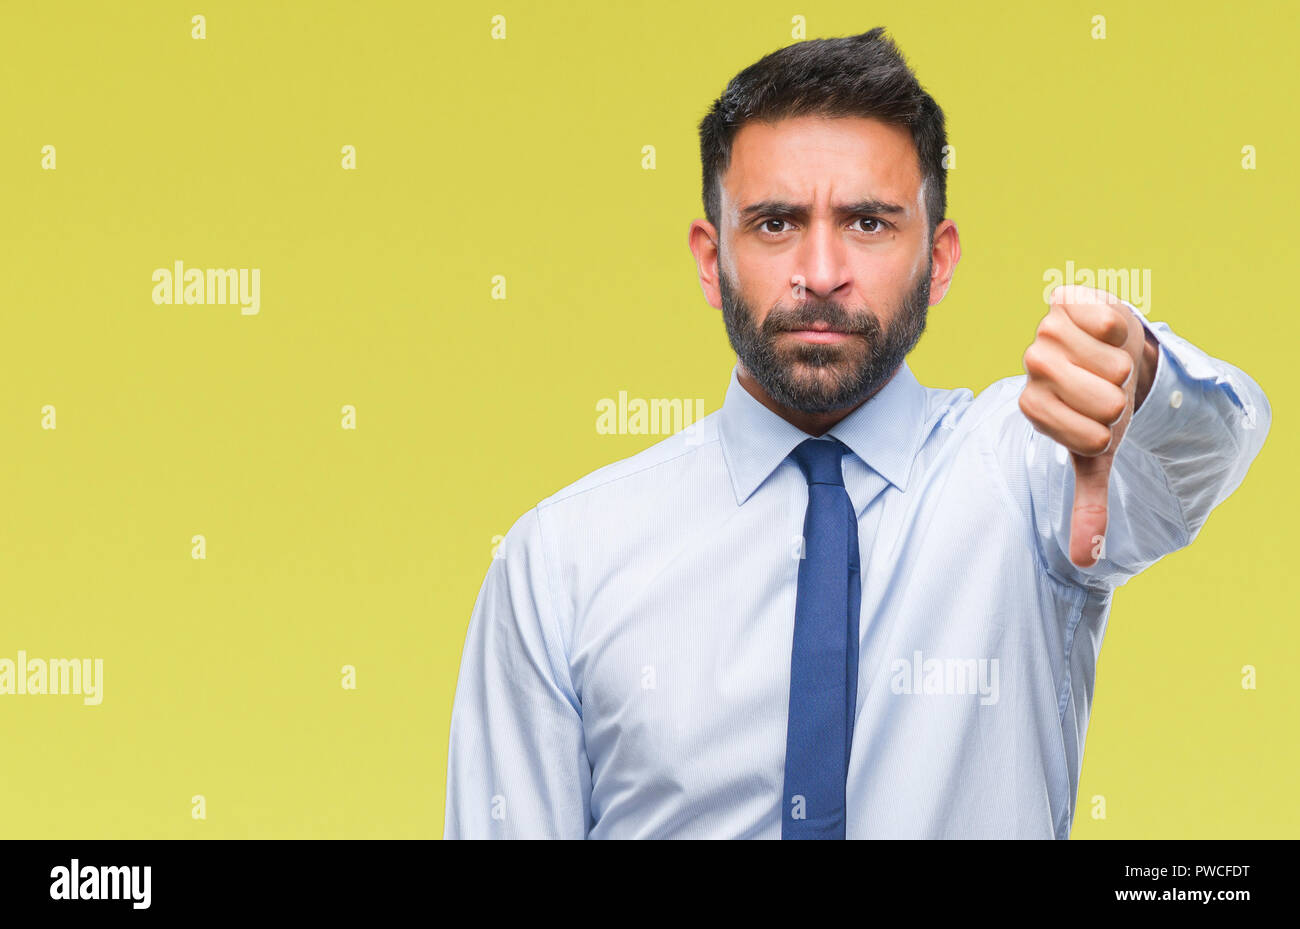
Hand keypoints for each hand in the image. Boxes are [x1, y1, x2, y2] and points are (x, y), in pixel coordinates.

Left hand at [1019, 285, 1153, 567]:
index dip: (1104, 431)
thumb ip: (1088, 503)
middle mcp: (1032, 367)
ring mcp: (1046, 332)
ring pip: (1106, 362)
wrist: (1118, 353)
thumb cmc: (1103, 405)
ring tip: (1110, 362)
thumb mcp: (1098, 454)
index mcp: (1033, 406)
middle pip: (1102, 398)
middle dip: (1120, 398)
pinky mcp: (1067, 301)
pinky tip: (1109, 334)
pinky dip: (1119, 331)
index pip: (1082, 435)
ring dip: (1122, 364)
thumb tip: (1087, 560)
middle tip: (1111, 389)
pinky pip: (1104, 321)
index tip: (1101, 424)